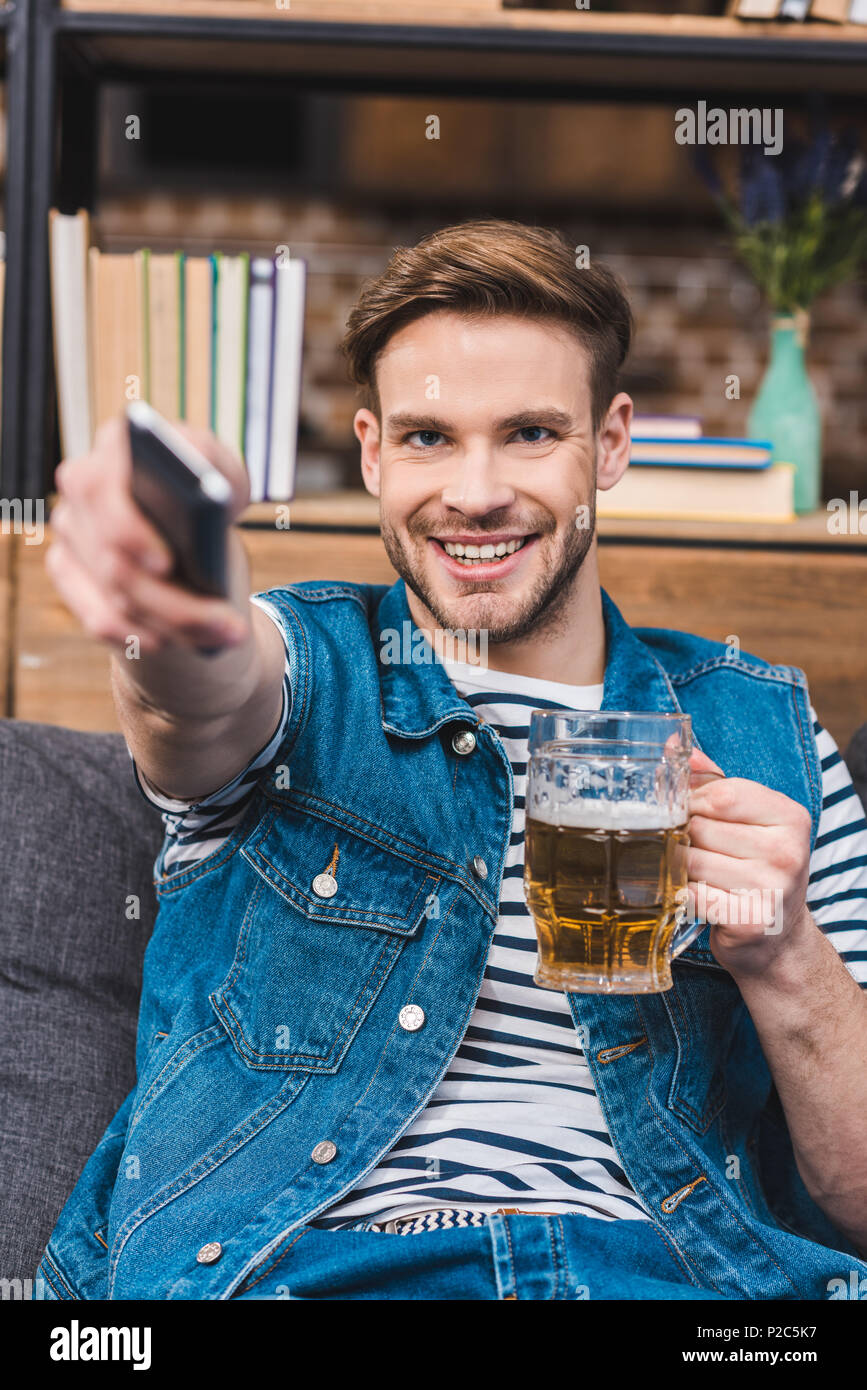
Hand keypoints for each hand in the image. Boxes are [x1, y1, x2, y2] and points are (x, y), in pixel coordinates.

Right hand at [46, 415, 250, 655]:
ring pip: (113, 592)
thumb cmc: (210, 503)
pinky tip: (169, 642)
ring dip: (173, 622)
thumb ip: (217, 469)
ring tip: (224, 634)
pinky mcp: (67, 569)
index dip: (128, 531)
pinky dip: (137, 634)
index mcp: (118, 445)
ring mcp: (70, 528)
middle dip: (172, 600)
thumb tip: (202, 480)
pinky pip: (96, 616)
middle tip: (225, 623)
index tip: (166, 564)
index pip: (102, 488)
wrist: (194, 540)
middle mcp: (83, 483)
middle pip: (112, 556)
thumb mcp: (226, 480)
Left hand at [683, 749, 815, 979]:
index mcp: (790, 817)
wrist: (777, 939)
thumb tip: (675, 745)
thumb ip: (713, 781)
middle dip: (685, 837)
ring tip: (697, 875)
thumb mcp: (747, 820)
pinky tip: (696, 897)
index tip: (691, 814)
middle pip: (701, 827)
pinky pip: (691, 894)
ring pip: (691, 861)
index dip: (693, 802)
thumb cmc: (756, 872)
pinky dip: (683, 894)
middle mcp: (787, 851)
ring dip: (682, 867)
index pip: (721, 793)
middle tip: (694, 851)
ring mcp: (771, 888)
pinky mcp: (749, 919)